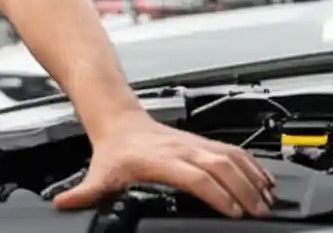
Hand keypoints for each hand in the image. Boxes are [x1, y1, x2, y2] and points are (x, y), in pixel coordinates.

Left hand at [53, 111, 276, 218]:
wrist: (118, 119)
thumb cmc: (114, 149)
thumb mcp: (99, 174)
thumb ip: (85, 193)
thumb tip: (63, 204)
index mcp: (160, 160)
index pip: (194, 176)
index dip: (215, 193)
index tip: (233, 212)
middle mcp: (181, 149)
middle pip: (220, 166)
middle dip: (243, 189)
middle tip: (259, 212)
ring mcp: (194, 143)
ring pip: (231, 156)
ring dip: (252, 177)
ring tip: (269, 199)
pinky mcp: (202, 142)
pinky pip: (233, 150)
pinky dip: (252, 165)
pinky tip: (264, 180)